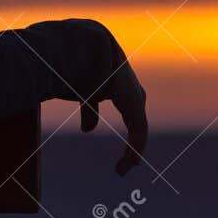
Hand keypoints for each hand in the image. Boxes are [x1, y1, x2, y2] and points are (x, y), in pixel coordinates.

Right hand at [78, 45, 146, 176]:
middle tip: (133, 160)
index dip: (127, 130)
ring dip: (133, 150)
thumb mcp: (83, 93)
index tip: (120, 146)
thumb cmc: (78, 65)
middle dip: (136, 139)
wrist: (85, 49)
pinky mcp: (135, 104)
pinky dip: (133, 149)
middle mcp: (131, 90)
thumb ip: (89, 112)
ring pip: (139, 129)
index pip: (129, 110)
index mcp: (119, 84)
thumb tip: (88, 130)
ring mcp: (135, 97)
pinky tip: (129, 163)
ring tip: (128, 168)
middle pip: (137, 120)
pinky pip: (138, 132)